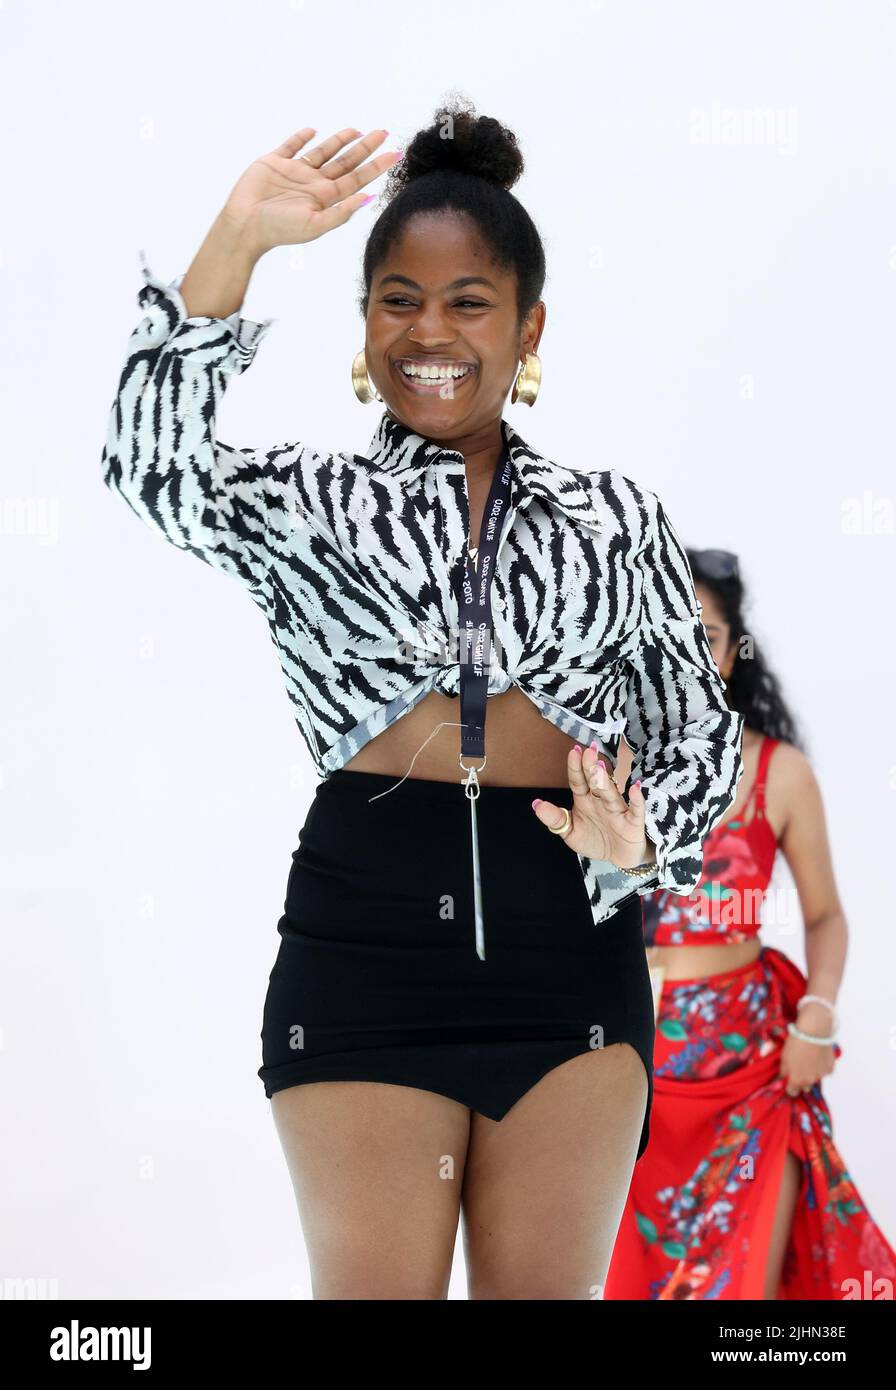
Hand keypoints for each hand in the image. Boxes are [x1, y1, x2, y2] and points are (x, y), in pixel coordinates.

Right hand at [220, 126, 400, 256]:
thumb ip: (342, 213)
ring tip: (356, 130)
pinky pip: (291, 147)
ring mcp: (295, 172)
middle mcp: (314, 184)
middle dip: (365, 148)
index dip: (376, 166)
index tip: (395, 154)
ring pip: (323, 152)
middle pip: (346, 162)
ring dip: (339, 141)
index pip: (357, 179)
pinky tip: (313, 131)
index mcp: (325, 198)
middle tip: (384, 133)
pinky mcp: (274, 163)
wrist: (245, 224)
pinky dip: (302, 138)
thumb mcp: (315, 225)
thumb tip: (369, 198)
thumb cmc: (280, 229)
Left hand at [532, 742, 654, 867]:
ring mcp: (617, 809)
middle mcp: (600, 801)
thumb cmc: (594, 839)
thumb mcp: (570, 832)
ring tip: (600, 768)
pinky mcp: (632, 822)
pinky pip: (636, 810)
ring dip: (605, 782)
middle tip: (588, 751)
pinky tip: (635, 788)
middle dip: (590, 768)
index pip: (578, 781)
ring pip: (610, 794)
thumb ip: (555, 819)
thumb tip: (536, 804)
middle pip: (594, 783)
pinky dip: (637, 800)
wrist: (618, 856)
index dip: (575, 768)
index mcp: (585, 800)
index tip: (573, 751)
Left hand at [780, 1004, 837, 1096]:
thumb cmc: (795, 1043)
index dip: (790, 1088)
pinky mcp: (830, 1068)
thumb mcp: (783, 1056)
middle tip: (800, 1069)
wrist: (813, 1032)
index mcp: (796, 1080)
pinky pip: (826, 1072)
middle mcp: (810, 1081)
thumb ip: (783, 1070)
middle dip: (802, 1081)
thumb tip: (782, 1077)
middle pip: (805, 1087)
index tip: (789, 1083)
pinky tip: (818, 1057)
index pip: (792, 1092)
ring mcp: (821, 1076)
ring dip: (813, 1074)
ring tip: (809, 1060)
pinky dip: (822, 1067)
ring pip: (816, 1079)